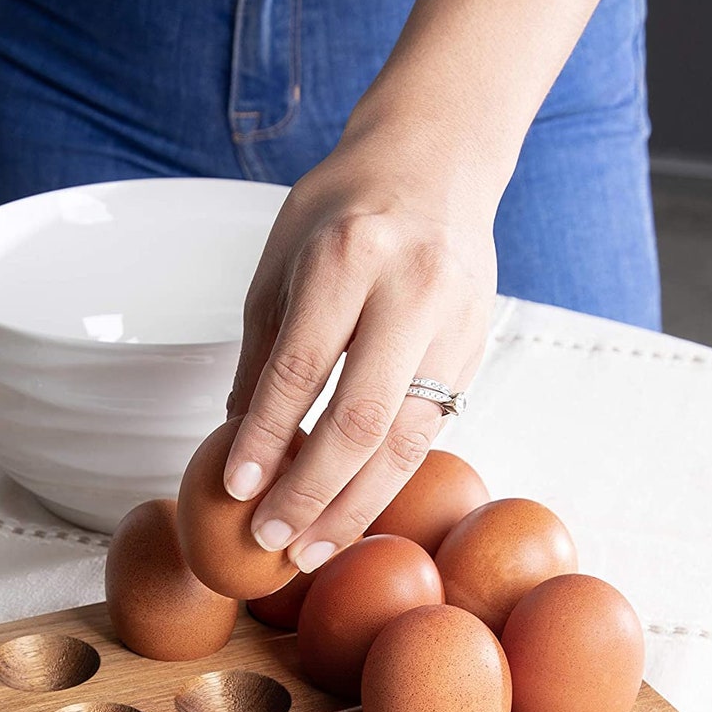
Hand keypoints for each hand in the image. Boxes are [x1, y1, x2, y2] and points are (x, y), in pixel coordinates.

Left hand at [224, 141, 496, 572]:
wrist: (438, 161)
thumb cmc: (341, 212)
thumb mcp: (280, 267)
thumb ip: (262, 357)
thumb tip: (238, 448)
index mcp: (349, 257)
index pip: (300, 369)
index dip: (264, 436)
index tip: (235, 490)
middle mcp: (413, 290)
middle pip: (361, 419)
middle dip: (311, 492)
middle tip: (271, 540)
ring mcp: (457, 323)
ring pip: (405, 441)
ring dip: (354, 507)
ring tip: (310, 550)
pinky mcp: (477, 350)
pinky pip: (428, 433)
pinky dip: (384, 480)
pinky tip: (349, 511)